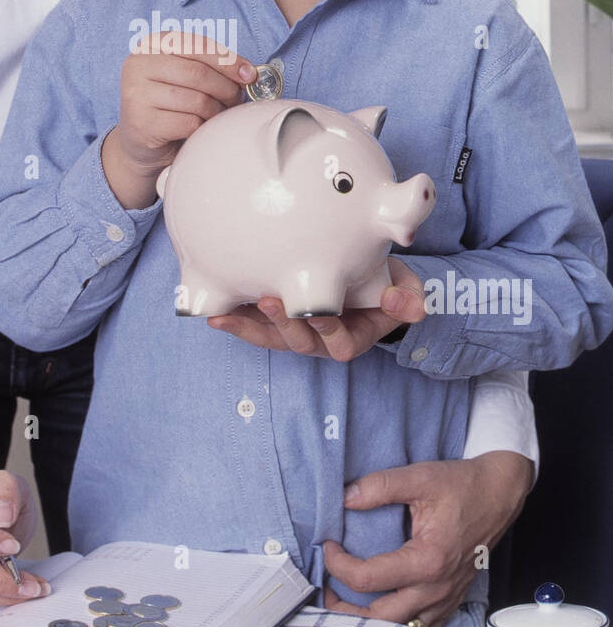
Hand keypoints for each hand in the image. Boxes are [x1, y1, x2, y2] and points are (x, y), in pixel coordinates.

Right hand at [101, 32, 256, 208]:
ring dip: (216, 111)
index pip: (198, 45)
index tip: (249, 75)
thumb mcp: (184, 75)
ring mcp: (136, 94)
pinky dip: (202, 128)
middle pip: (199, 73)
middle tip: (235, 100)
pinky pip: (189, 123)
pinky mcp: (142, 123)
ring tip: (216, 115)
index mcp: (151, 44)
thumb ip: (210, 66)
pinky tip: (199, 129)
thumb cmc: (168, 104)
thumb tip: (248, 73)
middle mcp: (138, 65)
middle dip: (226, 89)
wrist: (139, 141)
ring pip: (197, 100)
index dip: (228, 60)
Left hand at [207, 257, 425, 359]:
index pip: (339, 340)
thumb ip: (406, 298)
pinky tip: (215, 312)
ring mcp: (297, 334)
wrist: (367, 284)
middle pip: (299, 342)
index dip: (328, 329)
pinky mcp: (277, 323)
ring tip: (227, 314)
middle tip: (268, 300)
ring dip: (249, 326)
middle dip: (282, 324)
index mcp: (352, 337)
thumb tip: (410, 307)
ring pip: (271, 337)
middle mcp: (321, 341)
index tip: (318, 312)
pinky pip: (255, 328)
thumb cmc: (384, 285)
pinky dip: (236, 321)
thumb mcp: (403, 289)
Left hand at [321, 451, 534, 626]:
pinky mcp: (451, 598)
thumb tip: (344, 498)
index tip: (328, 545)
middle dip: (347, 609)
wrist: (499, 493)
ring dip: (370, 620)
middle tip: (327, 588)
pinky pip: (421, 626)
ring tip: (347, 602)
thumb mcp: (419, 477)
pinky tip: (381, 605)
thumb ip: (379, 486)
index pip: (368, 578)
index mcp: (427, 560)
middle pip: (381, 618)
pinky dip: (397, 622)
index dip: (338, 565)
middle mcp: (437, 587)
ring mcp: (446, 597)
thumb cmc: (462, 485)